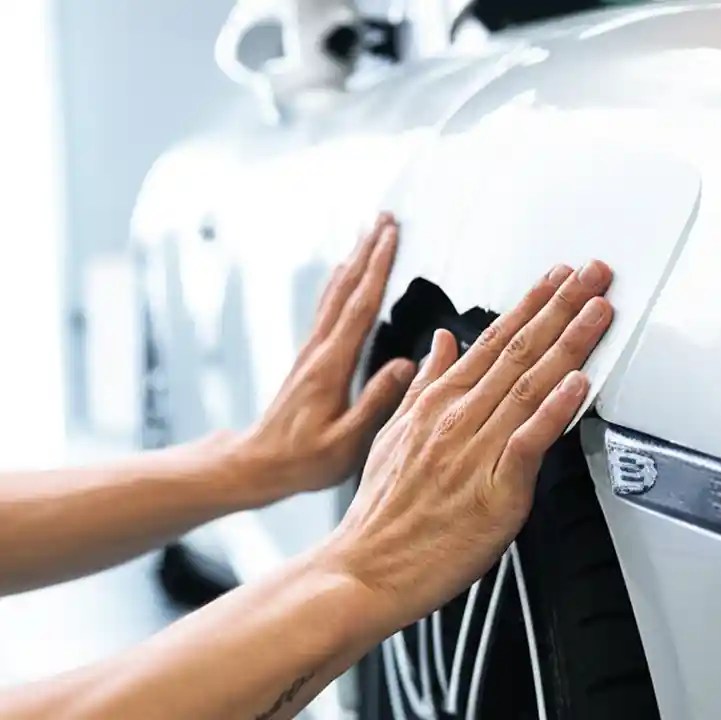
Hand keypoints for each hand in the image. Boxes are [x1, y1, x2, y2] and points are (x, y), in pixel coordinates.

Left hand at [234, 214, 416, 504]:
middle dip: (368, 251)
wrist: (257, 465)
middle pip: (347, 289)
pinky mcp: (309, 358)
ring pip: (335, 294)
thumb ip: (377, 403)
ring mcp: (311, 351)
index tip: (392, 236)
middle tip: (385, 218)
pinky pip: (328, 308)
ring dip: (354, 260)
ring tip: (369, 233)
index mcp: (331, 367)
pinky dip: (340, 283)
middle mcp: (318, 350)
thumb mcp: (346, 442)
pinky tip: (346, 274)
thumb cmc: (303, 461)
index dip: (378, 269)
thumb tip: (407, 364)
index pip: (360, 307)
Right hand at [322, 259, 613, 631]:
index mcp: (436, 405)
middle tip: (594, 273)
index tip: (559, 278)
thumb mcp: (393, 436)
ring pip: (530, 385)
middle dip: (561, 307)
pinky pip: (528, 443)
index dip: (532, 305)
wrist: (361, 572)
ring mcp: (474, 452)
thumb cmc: (381, 515)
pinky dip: (554, 411)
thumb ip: (425, 386)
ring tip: (598, 311)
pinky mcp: (493, 492)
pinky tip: (578, 384)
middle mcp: (456, 419)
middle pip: (519, 351)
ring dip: (569, 343)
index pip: (493, 340)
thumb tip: (442, 342)